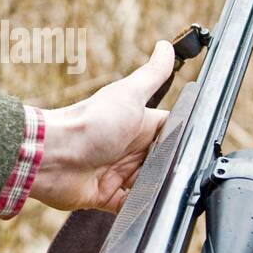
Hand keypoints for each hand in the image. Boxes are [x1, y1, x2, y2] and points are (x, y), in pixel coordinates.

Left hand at [30, 40, 174, 212]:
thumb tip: (167, 45)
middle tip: (175, 172)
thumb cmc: (90, 123)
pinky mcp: (106, 196)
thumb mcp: (129, 95)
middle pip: (163, 163)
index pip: (171, 132)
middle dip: (170, 169)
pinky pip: (128, 206)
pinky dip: (137, 208)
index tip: (199, 147)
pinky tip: (144, 206)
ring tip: (158, 188)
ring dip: (155, 188)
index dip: (184, 139)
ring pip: (149, 185)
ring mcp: (116, 172)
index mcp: (138, 125)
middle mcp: (129, 149)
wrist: (53, 156)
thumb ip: (152, 74)